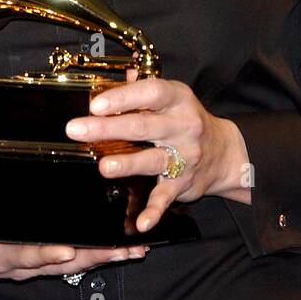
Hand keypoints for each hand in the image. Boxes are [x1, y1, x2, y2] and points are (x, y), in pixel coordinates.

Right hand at [0, 194, 148, 284]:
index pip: (23, 255)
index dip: (44, 253)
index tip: (66, 249)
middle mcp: (21, 262)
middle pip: (64, 261)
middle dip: (96, 256)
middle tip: (127, 248)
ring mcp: (33, 261)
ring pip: (76, 260)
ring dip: (106, 255)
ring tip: (137, 246)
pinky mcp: (41, 256)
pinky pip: (75, 256)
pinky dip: (99, 252)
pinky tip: (124, 245)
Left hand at [64, 69, 250, 233]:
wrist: (224, 152)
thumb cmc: (186, 119)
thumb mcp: (171, 97)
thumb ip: (141, 87)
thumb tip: (112, 77)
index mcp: (177, 99)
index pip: (150, 93)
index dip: (123, 97)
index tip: (96, 104)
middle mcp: (183, 126)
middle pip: (143, 127)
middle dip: (108, 128)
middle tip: (76, 129)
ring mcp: (184, 156)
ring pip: (152, 160)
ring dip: (128, 164)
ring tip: (104, 167)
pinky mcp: (182, 183)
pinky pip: (166, 197)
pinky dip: (154, 211)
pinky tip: (142, 222)